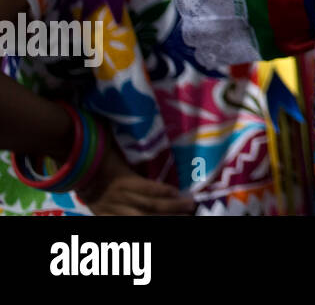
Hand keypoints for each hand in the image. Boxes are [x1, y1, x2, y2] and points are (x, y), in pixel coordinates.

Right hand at [75, 140, 196, 215]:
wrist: (74, 169)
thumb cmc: (101, 155)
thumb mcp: (119, 151)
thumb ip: (136, 153)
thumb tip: (158, 138)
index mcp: (122, 180)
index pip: (146, 188)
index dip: (163, 191)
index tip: (179, 191)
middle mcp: (118, 197)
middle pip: (149, 206)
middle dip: (172, 208)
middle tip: (191, 206)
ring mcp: (111, 209)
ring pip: (140, 218)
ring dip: (163, 219)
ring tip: (182, 216)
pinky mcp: (104, 216)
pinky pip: (123, 224)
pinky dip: (140, 226)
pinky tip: (155, 225)